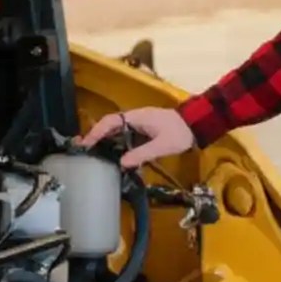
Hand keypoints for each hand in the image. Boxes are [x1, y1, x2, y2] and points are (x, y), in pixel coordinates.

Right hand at [75, 107, 197, 168]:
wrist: (196, 125)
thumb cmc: (179, 132)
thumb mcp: (161, 145)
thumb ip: (141, 153)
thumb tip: (121, 163)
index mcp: (136, 117)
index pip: (110, 121)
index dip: (96, 132)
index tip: (85, 144)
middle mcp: (134, 119)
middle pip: (110, 126)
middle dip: (97, 137)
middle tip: (84, 153)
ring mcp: (139, 124)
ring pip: (117, 132)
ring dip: (106, 142)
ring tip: (94, 157)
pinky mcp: (144, 131)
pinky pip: (126, 137)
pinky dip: (118, 145)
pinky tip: (114, 157)